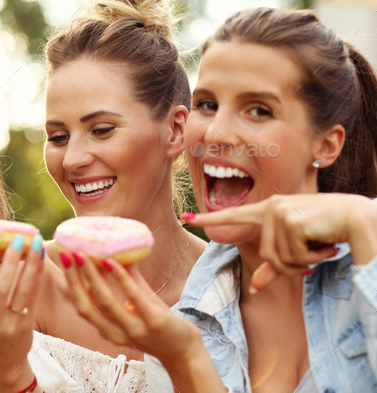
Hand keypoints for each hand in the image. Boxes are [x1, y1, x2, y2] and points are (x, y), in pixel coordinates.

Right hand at [0, 232, 43, 391]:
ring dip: (29, 264)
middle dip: (9, 259)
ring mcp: (9, 325)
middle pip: (1, 286)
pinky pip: (33, 297)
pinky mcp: (26, 327)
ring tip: (35, 243)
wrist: (1, 366)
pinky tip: (39, 260)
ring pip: (21, 290)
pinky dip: (36, 276)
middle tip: (17, 237)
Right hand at [59, 252, 200, 364]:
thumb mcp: (139, 301)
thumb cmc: (159, 324)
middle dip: (73, 279)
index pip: (81, 306)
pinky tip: (112, 261)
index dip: (68, 285)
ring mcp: (133, 329)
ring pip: (104, 302)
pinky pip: (133, 297)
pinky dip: (120, 278)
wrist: (185, 353)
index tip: (59, 264)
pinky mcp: (153, 322)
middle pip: (85, 306)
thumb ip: (127, 279)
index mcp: (107, 329)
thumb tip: (117, 249)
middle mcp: (115, 333)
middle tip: (66, 254)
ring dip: (91, 276)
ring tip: (83, 254)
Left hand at [183, 193, 376, 290]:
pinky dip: (311, 259)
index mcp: (268, 210)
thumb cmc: (328, 230)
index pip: (232, 215)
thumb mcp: (298, 248)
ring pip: (277, 259)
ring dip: (302, 262)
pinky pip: (292, 257)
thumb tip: (256, 288)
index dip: (208, 219)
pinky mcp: (289, 221)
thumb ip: (274, 265)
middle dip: (291, 265)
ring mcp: (278, 212)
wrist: (358, 219)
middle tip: (313, 254)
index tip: (185, 218)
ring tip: (320, 246)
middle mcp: (270, 208)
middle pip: (265, 255)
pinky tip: (325, 244)